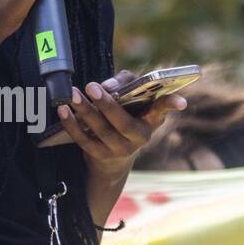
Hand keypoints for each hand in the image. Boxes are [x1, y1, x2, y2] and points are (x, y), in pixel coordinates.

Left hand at [55, 70, 187, 177]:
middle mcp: (138, 138)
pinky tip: (63, 110)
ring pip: (100, 130)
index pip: (161, 112)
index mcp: (150, 122)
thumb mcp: (132, 100)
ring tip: (73, 94)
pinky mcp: (100, 156)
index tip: (180, 101)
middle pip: (123, 122)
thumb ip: (124, 83)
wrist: (114, 160)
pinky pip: (83, 140)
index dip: (170, 105)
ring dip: (84, 111)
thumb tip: (107, 85)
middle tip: (92, 86)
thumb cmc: (125, 117)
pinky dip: (72, 124)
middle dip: (106, 104)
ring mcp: (119, 150)